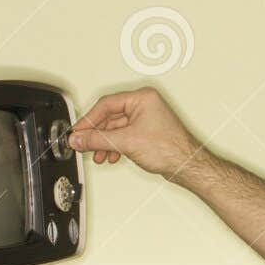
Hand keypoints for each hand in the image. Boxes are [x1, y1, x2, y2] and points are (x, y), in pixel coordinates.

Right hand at [69, 87, 203, 177]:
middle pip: (110, 117)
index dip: (89, 120)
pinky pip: (124, 136)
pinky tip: (111, 156)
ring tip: (97, 155)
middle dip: (97, 134)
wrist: (187, 166)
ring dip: (105, 143)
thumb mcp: (126, 142)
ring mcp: (146, 119)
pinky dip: (115, 146)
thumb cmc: (170, 149)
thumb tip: (79, 139)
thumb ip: (98, 140)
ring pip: (116, 129)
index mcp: (142, 98)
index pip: (106, 105)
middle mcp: (144, 105)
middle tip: (83, 144)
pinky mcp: (147, 133)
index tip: (77, 132)